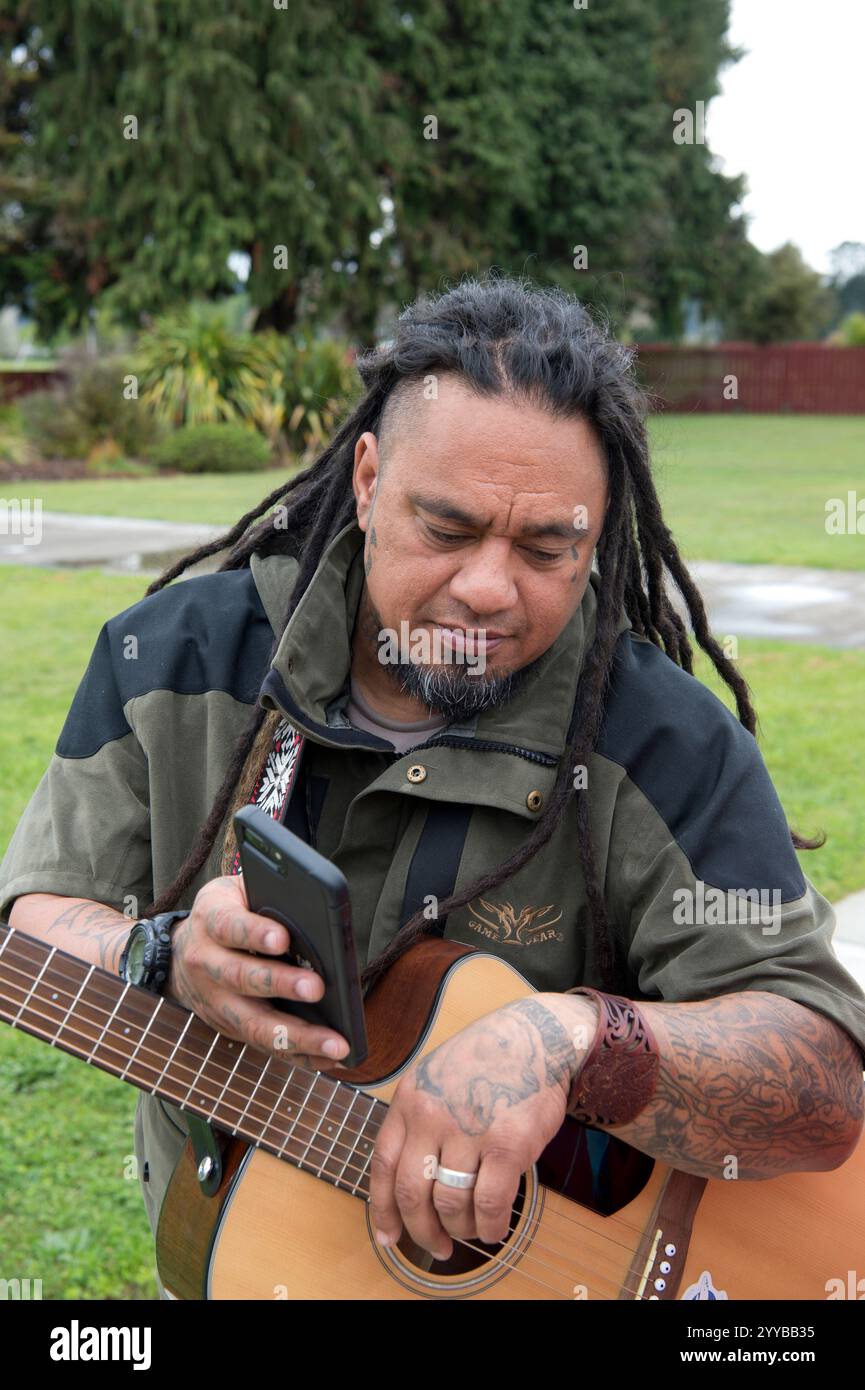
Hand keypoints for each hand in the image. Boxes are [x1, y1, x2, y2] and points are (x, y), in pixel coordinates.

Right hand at [167, 873, 348, 1068]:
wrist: (183, 953)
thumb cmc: (229, 914)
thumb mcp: (238, 891)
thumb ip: (269, 893)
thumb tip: (315, 912)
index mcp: (210, 920)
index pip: (229, 926)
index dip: (254, 933)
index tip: (282, 938)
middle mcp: (206, 963)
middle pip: (241, 978)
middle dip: (280, 984)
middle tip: (318, 987)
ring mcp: (216, 1003)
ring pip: (254, 1024)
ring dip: (297, 1036)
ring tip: (337, 1042)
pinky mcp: (231, 1029)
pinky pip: (265, 1045)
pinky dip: (300, 1054)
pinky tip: (332, 1056)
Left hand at [368, 992, 597, 1259]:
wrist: (535, 1037)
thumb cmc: (486, 1060)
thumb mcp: (434, 1078)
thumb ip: (418, 1122)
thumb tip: (408, 1185)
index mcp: (409, 1099)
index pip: (383, 1165)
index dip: (383, 1209)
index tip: (389, 1236)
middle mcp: (431, 1114)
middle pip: (411, 1192)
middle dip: (422, 1230)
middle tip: (436, 1246)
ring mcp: (468, 1129)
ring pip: (450, 1203)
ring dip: (460, 1228)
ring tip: (470, 1231)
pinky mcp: (506, 1144)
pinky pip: (490, 1203)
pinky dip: (490, 1226)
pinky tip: (494, 1229)